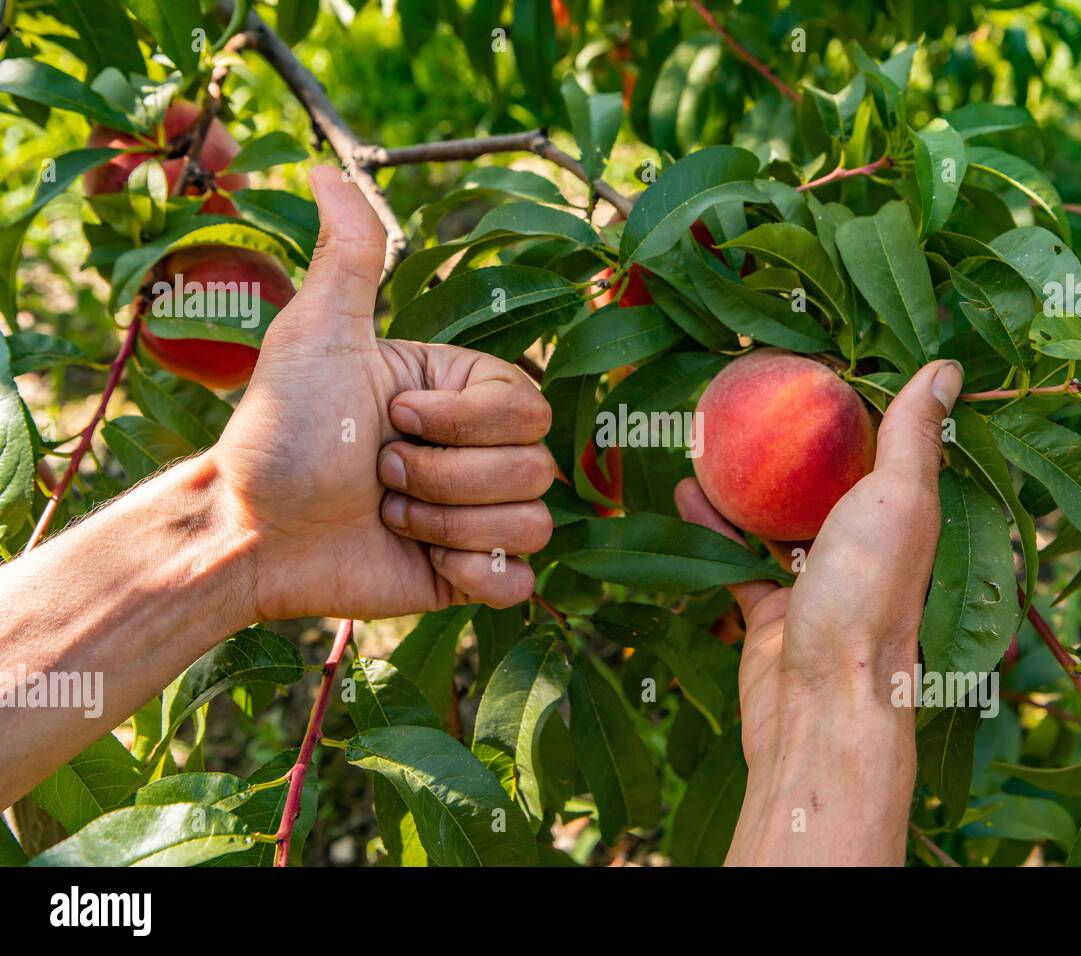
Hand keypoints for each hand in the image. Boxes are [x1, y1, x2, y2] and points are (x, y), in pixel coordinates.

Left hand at [214, 166, 553, 622]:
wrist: (248, 530)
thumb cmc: (278, 428)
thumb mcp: (316, 335)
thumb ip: (349, 258)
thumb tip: (326, 166)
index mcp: (463, 393)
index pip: (529, 406)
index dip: (462, 420)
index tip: (393, 417)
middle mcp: (480, 451)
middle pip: (536, 467)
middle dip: (443, 475)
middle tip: (377, 472)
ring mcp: (478, 515)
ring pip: (531, 523)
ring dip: (445, 522)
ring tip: (387, 514)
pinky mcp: (469, 576)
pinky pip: (520, 581)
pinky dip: (473, 575)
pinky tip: (425, 562)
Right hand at [675, 359, 963, 864]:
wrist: (820, 704)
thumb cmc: (867, 597)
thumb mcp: (898, 500)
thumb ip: (912, 437)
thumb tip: (947, 367)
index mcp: (905, 515)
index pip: (885, 444)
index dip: (861, 400)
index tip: (825, 356)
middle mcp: (866, 545)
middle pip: (829, 477)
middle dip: (799, 436)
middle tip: (757, 385)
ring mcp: (817, 580)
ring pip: (779, 515)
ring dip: (748, 477)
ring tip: (712, 430)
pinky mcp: (772, 610)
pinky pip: (738, 555)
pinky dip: (712, 524)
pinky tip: (685, 488)